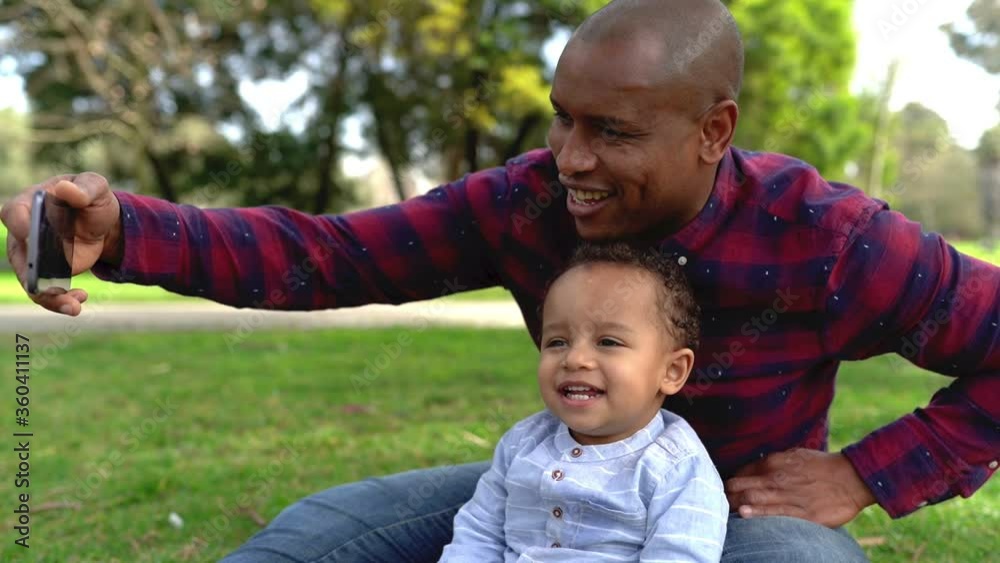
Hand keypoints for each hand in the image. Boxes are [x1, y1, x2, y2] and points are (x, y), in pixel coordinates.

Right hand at [0, 173, 121, 315]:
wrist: (103, 222)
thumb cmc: (93, 198)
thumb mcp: (95, 187)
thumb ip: (84, 188)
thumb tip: (66, 189)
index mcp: (29, 203)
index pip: (13, 213)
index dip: (19, 224)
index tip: (30, 235)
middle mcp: (24, 232)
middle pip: (19, 255)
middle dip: (33, 273)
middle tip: (56, 285)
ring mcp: (33, 255)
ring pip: (30, 280)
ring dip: (49, 297)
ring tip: (74, 305)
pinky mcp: (46, 272)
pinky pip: (44, 292)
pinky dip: (59, 301)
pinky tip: (80, 300)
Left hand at [724, 449, 875, 527]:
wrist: (851, 477)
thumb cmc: (821, 466)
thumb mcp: (794, 455)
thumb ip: (772, 462)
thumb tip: (752, 469)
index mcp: (773, 462)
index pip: (742, 472)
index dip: (730, 482)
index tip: (724, 490)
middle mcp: (776, 478)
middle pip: (741, 486)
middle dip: (726, 494)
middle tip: (717, 502)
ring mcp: (788, 495)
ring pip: (753, 498)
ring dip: (734, 504)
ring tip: (722, 509)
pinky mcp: (801, 513)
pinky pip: (775, 513)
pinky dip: (757, 512)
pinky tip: (744, 513)